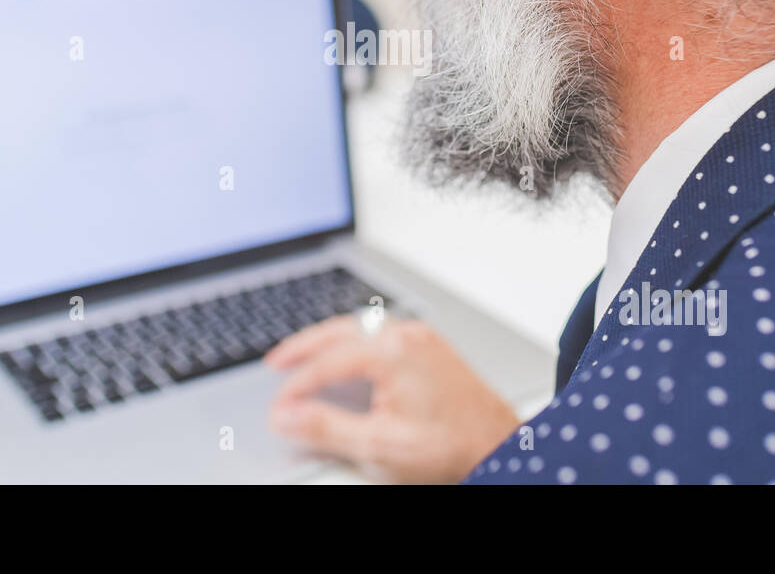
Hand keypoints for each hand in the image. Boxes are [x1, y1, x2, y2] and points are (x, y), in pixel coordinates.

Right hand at [263, 315, 519, 482]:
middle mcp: (406, 335)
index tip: (280, 408)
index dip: (297, 387)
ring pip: (360, 326)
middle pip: (339, 331)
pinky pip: (381, 331)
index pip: (327, 363)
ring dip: (328, 339)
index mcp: (391, 352)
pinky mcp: (430, 346)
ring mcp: (421, 337)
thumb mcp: (378, 445)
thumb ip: (326, 428)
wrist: (498, 446)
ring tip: (303, 356)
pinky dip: (354, 340)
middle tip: (276, 363)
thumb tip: (287, 416)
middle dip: (304, 346)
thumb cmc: (449, 447)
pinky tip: (346, 354)